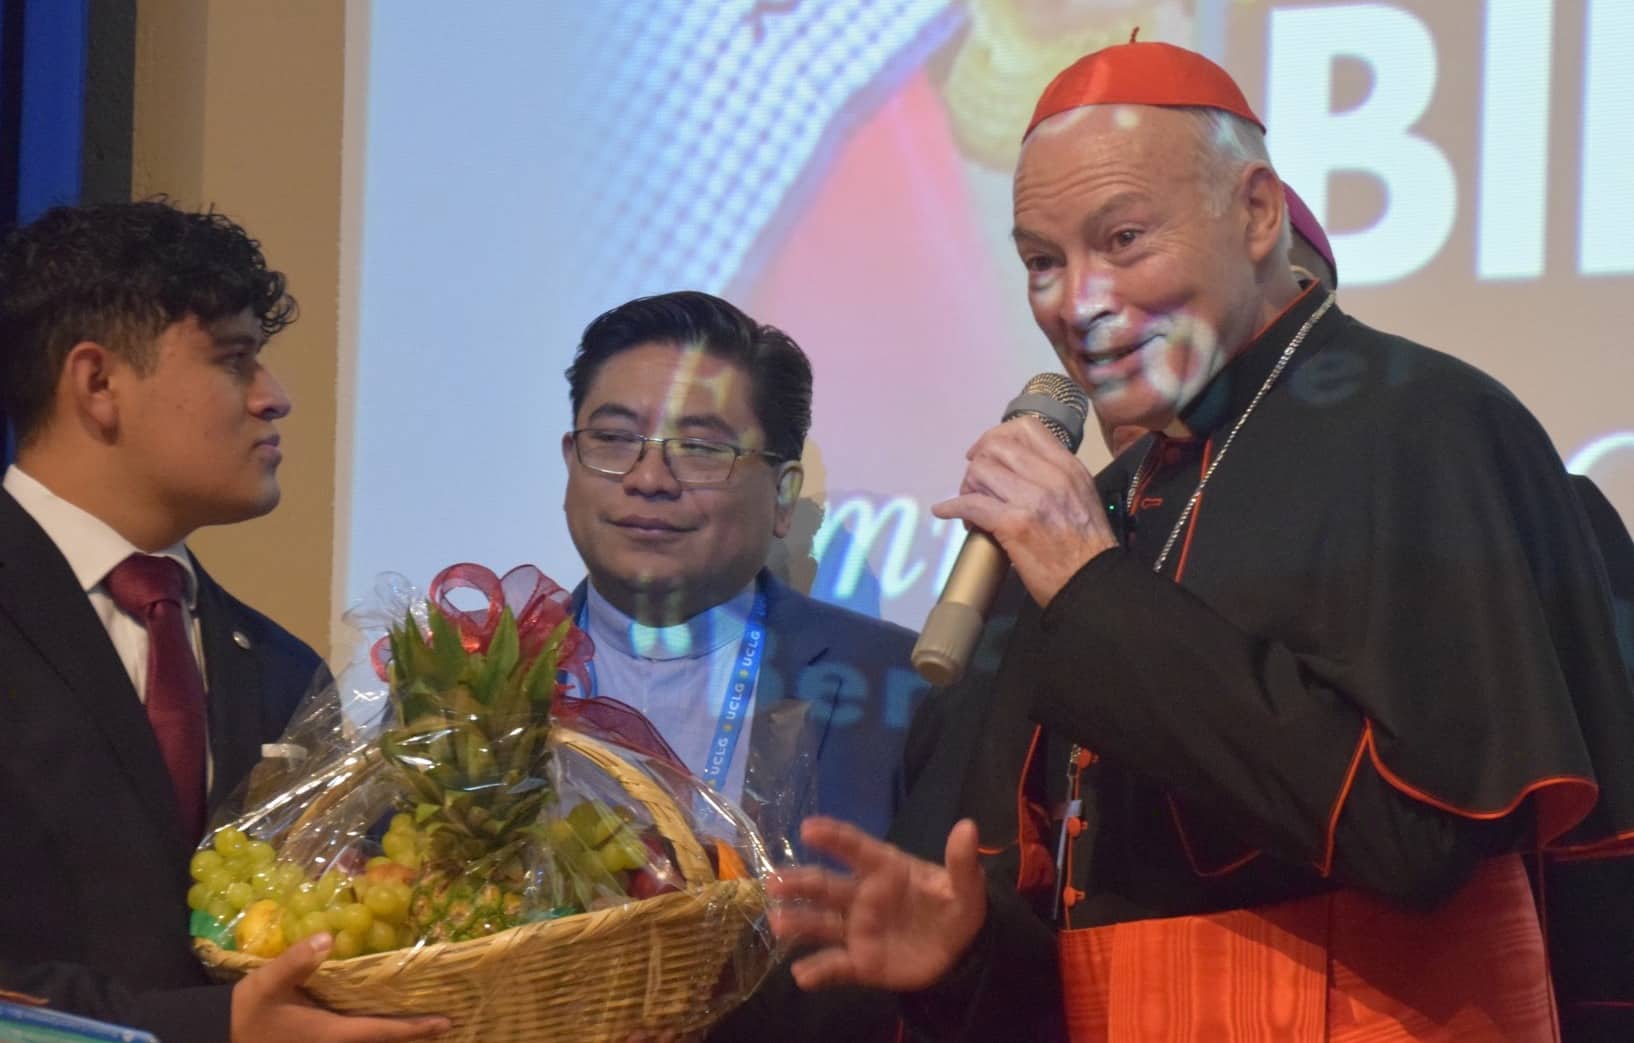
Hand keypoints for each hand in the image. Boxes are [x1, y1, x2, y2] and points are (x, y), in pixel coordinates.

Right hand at [231, 934, 450, 1042]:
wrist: (216, 1035)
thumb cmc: (246, 1011)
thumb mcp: (268, 982)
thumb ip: (298, 960)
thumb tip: (329, 935)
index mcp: (331, 1034)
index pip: (382, 1031)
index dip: (415, 1028)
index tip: (446, 1023)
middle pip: (383, 1042)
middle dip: (414, 1033)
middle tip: (448, 1019)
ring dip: (395, 1034)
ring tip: (426, 1021)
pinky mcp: (317, 1042)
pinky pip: (355, 1039)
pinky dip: (375, 1031)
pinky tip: (383, 1019)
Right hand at [766, 817, 986, 992]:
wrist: (960, 954)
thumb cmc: (955, 908)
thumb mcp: (967, 887)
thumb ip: (962, 862)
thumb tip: (968, 828)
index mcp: (885, 868)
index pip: (855, 848)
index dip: (833, 836)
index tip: (808, 828)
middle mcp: (863, 895)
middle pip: (826, 885)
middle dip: (799, 882)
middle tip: (773, 881)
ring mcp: (858, 929)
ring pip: (821, 923)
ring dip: (799, 922)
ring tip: (777, 923)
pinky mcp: (860, 962)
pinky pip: (835, 966)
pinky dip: (818, 971)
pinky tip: (802, 975)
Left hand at [933, 418, 1115, 606]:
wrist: (1093, 583)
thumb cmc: (1087, 547)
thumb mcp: (1080, 496)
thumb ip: (1054, 476)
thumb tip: (1019, 468)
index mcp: (1067, 467)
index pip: (1025, 428)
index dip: (996, 436)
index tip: (984, 452)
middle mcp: (1051, 476)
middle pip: (996, 447)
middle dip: (978, 464)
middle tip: (975, 486)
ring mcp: (1032, 499)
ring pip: (981, 471)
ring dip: (967, 487)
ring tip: (971, 506)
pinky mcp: (1013, 524)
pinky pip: (971, 504)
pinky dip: (952, 507)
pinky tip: (945, 511)